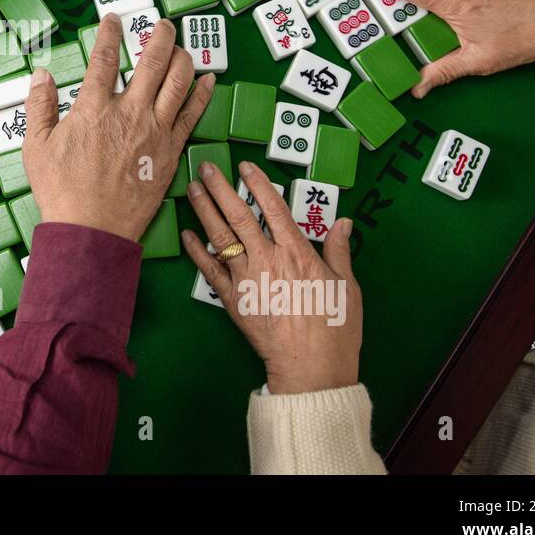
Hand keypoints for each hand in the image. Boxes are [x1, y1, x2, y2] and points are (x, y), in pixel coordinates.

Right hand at [22, 14, 214, 240]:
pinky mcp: (170, 152)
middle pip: (152, 63)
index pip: (103, 60)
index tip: (114, 20)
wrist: (92, 230)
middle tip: (164, 25)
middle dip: (160, 37)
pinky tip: (208, 80)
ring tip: (183, 47)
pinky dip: (202, 94)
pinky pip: (192, 115)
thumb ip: (39, 106)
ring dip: (183, 58)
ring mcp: (154, 132)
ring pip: (178, 83)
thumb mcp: (36, 147)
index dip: (109, 34)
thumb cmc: (61, 192)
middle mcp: (129, 113)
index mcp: (94, 109)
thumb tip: (42, 74)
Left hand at [183, 161, 360, 394]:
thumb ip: (339, 251)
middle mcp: (267, 259)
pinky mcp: (232, 300)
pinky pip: (210, 270)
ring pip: (220, 237)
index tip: (245, 166)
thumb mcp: (346, 286)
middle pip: (239, 216)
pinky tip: (188, 234)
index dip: (258, 183)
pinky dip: (197, 251)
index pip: (273, 207)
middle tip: (207, 167)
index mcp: (297, 252)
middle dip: (220, 188)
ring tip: (193, 189)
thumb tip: (343, 222)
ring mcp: (246, 279)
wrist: (311, 368)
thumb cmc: (334, 329)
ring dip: (204, 210)